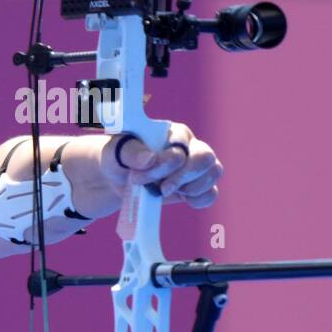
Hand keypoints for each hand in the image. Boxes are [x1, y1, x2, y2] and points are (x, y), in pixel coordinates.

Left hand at [103, 122, 222, 208]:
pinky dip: (199, 199)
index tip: (139, 177)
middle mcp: (189, 146)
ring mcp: (195, 166)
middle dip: (183, 178)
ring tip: (167, 191)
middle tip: (162, 189)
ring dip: (192, 188)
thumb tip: (149, 159)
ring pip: (214, 172)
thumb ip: (131, 152)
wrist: (119, 179)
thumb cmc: (119, 159)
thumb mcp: (116, 152)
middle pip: (206, 158)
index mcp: (172, 133)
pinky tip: (182, 198)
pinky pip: (211, 193)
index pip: (181, 147)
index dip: (163, 166)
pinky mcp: (196, 185)